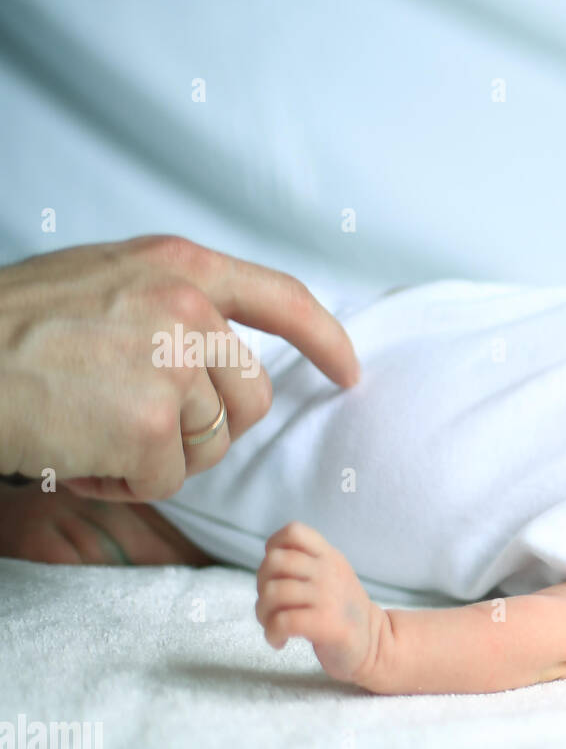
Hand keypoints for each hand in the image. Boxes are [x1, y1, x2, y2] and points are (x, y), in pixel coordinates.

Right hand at [0, 235, 360, 499]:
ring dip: (154, 457)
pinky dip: (121, 483)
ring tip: (88, 431)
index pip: (283, 299)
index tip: (348, 371)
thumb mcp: (104, 282)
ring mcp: (172, 363)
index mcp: (179, 266)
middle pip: (249, 398)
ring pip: (207, 445)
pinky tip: (74, 456)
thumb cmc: (9, 329)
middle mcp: (188, 308)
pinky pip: (166, 480)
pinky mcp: (150, 422)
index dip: (325, 340)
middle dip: (205, 428)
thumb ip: (171, 304)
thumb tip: (222, 350)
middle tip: (132, 424)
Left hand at [256, 521, 383, 685]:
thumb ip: (307, 563)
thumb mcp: (333, 576)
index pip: (294, 531)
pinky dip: (272, 634)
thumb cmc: (342, 612)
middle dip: (261, 584)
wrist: (374, 644)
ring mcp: (329, 597)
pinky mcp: (326, 624)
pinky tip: (280, 641)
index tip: (277, 572)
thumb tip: (268, 562)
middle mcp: (329, 572)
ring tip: (273, 626)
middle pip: (274, 561)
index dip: (274, 548)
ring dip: (263, 613)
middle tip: (271, 605)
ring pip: (272, 593)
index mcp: (329, 557)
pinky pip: (282, 621)